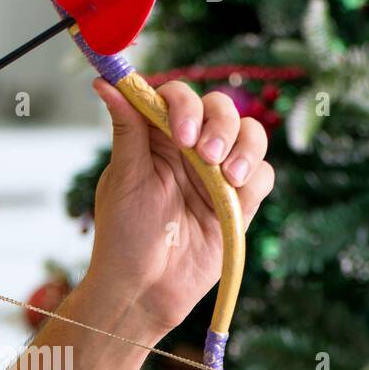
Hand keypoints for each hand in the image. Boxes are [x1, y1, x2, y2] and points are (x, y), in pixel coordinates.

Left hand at [87, 78, 275, 335]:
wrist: (144, 288)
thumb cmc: (123, 234)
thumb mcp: (124, 177)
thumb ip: (127, 128)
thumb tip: (105, 82)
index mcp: (155, 137)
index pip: (177, 97)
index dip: (184, 104)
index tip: (180, 131)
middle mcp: (189, 149)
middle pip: (222, 108)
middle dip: (219, 124)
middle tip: (204, 154)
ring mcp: (216, 174)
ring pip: (251, 135)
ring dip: (244, 147)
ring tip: (226, 177)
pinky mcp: (239, 202)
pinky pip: (263, 175)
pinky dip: (254, 177)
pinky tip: (234, 194)